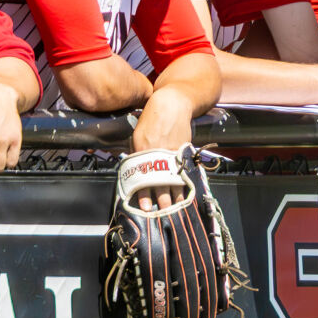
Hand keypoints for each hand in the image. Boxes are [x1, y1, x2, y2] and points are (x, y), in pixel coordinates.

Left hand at [129, 88, 195, 206]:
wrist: (171, 105)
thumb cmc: (151, 120)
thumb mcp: (138, 137)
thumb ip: (136, 154)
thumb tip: (134, 173)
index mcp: (142, 150)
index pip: (142, 179)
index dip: (143, 194)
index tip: (144, 206)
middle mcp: (157, 153)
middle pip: (159, 182)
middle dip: (160, 199)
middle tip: (160, 212)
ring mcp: (172, 153)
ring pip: (173, 179)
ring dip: (173, 195)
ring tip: (173, 208)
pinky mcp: (183, 151)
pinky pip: (183, 171)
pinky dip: (183, 183)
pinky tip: (184, 194)